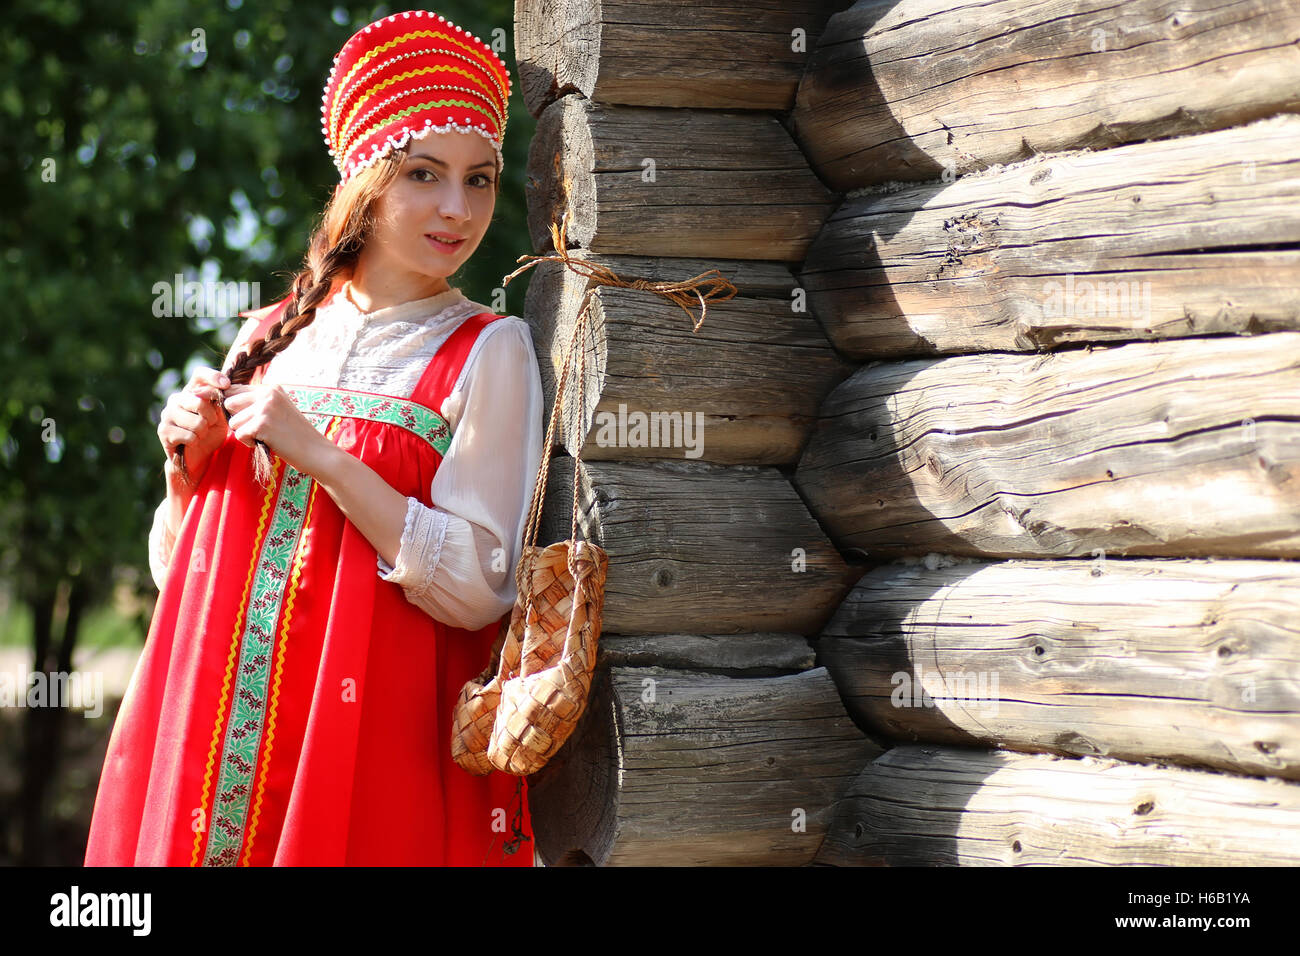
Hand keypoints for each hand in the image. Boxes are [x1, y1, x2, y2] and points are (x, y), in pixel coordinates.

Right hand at [158, 366, 230, 484]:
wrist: (199, 455)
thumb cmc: (211, 432)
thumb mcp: (221, 415)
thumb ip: (220, 401)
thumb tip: (223, 388)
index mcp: (191, 391)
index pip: (199, 374)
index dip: (212, 376)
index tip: (226, 385)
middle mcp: (176, 399)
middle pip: (200, 401)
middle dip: (211, 417)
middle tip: (209, 424)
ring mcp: (167, 414)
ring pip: (197, 422)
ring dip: (203, 432)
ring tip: (199, 433)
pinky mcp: (163, 430)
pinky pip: (190, 436)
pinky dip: (195, 441)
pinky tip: (191, 442)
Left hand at [221, 383, 333, 475]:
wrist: (316, 452)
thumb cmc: (295, 435)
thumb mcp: (278, 411)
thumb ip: (258, 403)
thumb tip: (227, 402)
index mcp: (271, 388)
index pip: (236, 390)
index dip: (236, 407)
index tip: (250, 420)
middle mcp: (268, 393)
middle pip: (230, 404)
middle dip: (238, 419)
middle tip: (257, 430)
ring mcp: (265, 407)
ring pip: (233, 421)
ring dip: (245, 433)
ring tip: (265, 437)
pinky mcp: (262, 423)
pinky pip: (239, 434)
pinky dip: (249, 443)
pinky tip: (266, 443)